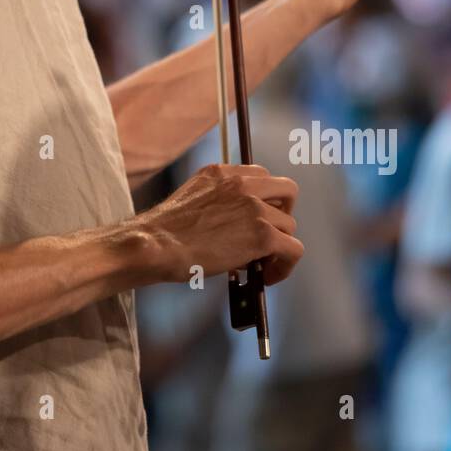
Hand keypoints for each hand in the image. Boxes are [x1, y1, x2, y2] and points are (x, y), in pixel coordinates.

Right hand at [139, 162, 302, 286]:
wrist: (156, 245)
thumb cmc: (163, 232)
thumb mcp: (191, 198)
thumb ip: (217, 202)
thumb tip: (236, 228)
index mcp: (221, 173)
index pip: (260, 176)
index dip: (265, 200)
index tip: (258, 218)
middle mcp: (242, 184)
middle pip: (286, 191)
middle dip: (282, 214)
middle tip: (270, 237)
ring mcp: (254, 208)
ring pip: (289, 225)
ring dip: (279, 246)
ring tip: (260, 265)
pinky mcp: (263, 234)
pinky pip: (294, 249)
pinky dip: (285, 265)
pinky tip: (267, 277)